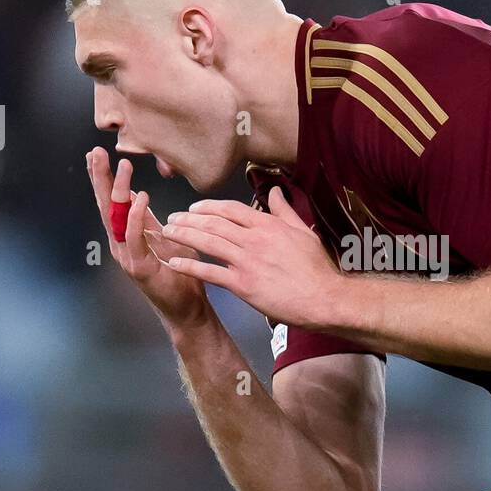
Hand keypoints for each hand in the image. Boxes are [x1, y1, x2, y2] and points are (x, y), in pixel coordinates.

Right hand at [86, 147, 210, 328]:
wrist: (188, 308)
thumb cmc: (178, 273)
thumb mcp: (163, 238)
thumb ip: (146, 219)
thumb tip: (134, 195)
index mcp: (125, 235)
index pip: (110, 202)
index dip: (103, 178)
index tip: (97, 154)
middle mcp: (120, 244)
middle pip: (106, 206)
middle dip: (100, 178)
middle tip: (96, 152)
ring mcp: (127, 257)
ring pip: (117, 218)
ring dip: (117, 191)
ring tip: (120, 167)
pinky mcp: (140, 268)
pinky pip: (134, 238)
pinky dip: (135, 217)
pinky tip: (139, 197)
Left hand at [158, 186, 342, 328]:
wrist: (323, 298)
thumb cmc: (317, 269)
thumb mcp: (304, 232)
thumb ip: (285, 211)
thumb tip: (276, 191)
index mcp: (267, 226)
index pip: (230, 209)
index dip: (208, 207)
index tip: (194, 208)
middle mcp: (254, 239)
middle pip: (213, 223)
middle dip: (188, 219)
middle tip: (172, 218)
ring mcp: (246, 262)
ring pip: (207, 242)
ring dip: (183, 236)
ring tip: (167, 233)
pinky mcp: (243, 285)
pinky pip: (210, 272)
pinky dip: (190, 266)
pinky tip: (174, 263)